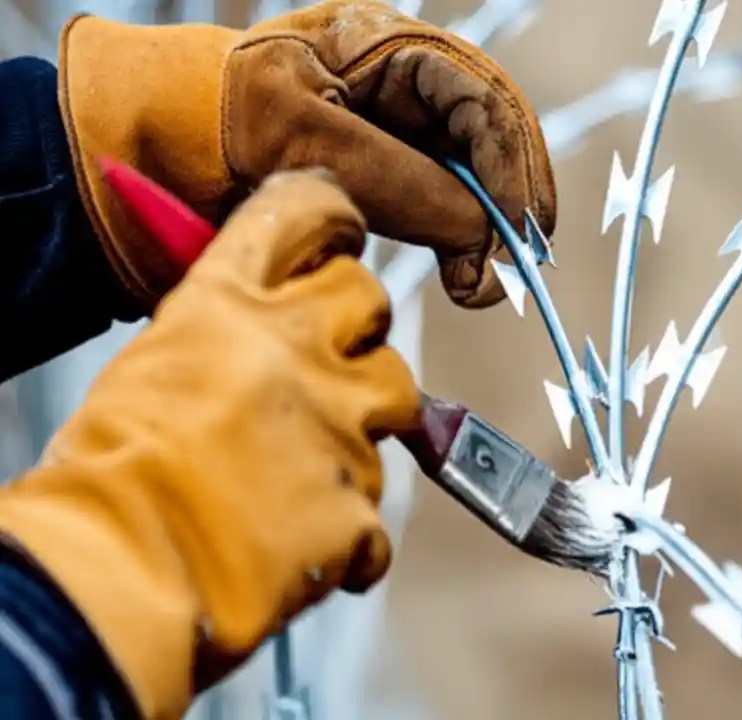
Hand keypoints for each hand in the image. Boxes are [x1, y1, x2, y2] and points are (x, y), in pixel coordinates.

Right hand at [0, 170, 419, 719]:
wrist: (115, 578)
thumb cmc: (109, 478)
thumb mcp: (152, 366)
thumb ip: (223, 332)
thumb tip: (264, 329)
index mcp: (228, 305)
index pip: (303, 215)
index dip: (332, 219)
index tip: (340, 234)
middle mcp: (296, 351)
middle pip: (372, 302)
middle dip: (358, 330)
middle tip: (329, 365)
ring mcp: (339, 427)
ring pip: (399, 400)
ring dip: (365, 426)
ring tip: (310, 466)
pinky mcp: (359, 504)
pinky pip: (378, 509)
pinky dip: (350, 531)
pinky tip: (305, 541)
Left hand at [59, 0, 555, 310]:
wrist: (135, 153)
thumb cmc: (204, 123)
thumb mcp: (306, 143)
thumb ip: (403, 184)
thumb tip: (485, 240)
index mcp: (384, 46)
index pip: (480, 97)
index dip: (512, 163)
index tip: (519, 230)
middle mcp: (401, 84)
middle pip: (492, 136)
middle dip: (512, 201)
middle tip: (516, 268)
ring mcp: (394, 130)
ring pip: (475, 174)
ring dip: (491, 229)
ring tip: (482, 285)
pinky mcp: (383, 176)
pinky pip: (444, 204)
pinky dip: (463, 243)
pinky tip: (464, 276)